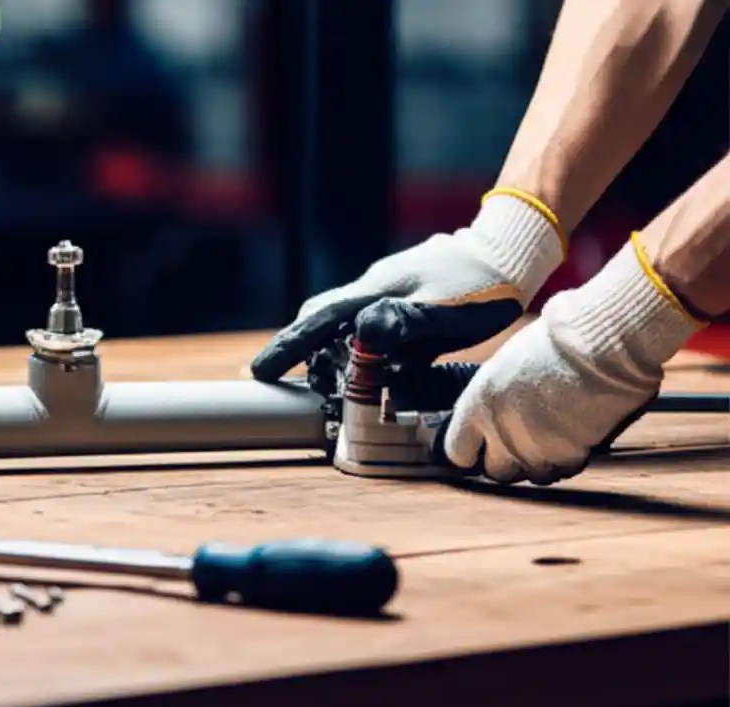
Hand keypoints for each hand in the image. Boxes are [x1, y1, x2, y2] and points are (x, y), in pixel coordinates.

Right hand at [251, 192, 564, 379]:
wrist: (510, 253)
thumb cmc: (481, 285)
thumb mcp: (444, 309)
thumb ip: (403, 322)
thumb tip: (361, 335)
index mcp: (374, 292)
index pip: (318, 320)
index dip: (288, 347)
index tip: (260, 372)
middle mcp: (373, 292)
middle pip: (322, 321)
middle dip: (305, 351)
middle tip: (302, 385)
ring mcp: (389, 298)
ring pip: (346, 328)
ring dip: (337, 357)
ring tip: (340, 389)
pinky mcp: (406, 308)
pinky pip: (373, 333)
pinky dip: (365, 355)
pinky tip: (379, 375)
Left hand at [442, 236, 703, 484]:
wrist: (598, 347)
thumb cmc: (553, 344)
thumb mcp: (505, 366)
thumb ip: (495, 397)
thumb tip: (496, 410)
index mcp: (477, 405)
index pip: (457, 451)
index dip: (471, 451)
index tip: (481, 448)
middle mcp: (499, 432)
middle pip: (495, 471)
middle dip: (509, 461)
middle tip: (525, 442)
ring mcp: (532, 449)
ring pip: (531, 475)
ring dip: (541, 462)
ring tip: (555, 437)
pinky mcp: (566, 456)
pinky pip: (563, 471)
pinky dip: (570, 460)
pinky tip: (578, 437)